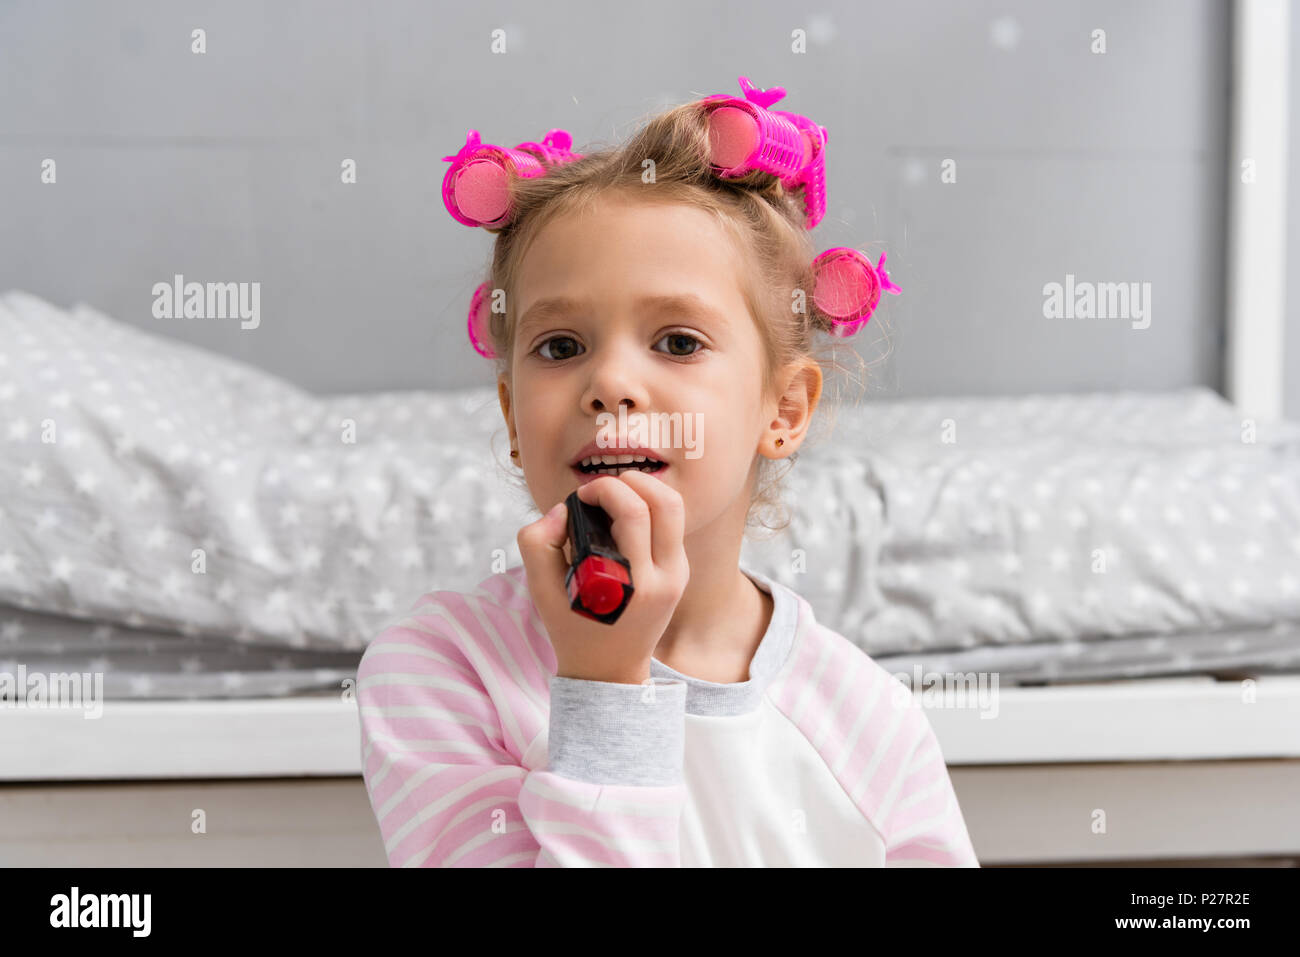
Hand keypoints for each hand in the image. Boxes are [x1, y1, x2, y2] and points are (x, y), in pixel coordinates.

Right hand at [516, 470, 688, 684]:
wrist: (608, 669)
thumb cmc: (572, 627)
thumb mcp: (542, 589)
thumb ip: (537, 542)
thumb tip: (564, 509)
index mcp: (631, 582)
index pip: (633, 512)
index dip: (604, 489)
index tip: (582, 497)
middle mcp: (663, 578)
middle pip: (664, 502)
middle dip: (628, 481)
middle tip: (601, 491)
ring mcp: (677, 575)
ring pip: (675, 508)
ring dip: (646, 489)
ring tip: (616, 495)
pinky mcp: (680, 572)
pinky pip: (673, 524)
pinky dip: (650, 508)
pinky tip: (625, 516)